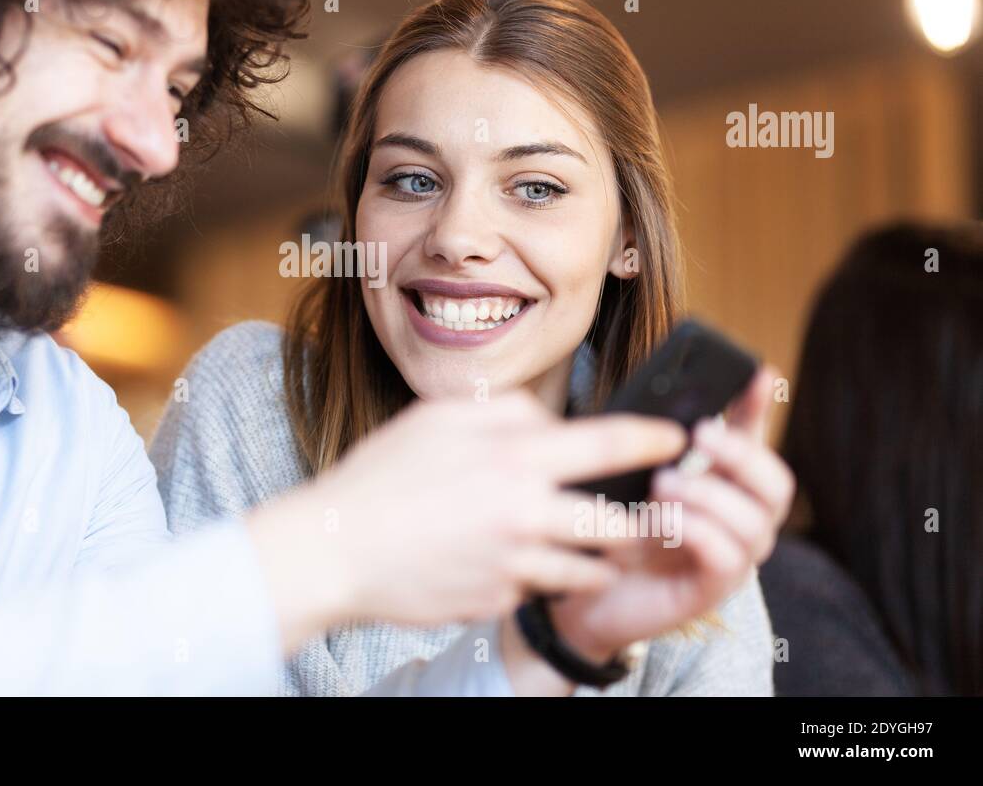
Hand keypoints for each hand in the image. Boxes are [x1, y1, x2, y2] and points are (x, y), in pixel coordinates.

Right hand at [246, 390, 685, 652]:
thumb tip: (548, 419)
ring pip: (591, 567)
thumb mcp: (438, 419)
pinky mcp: (499, 600)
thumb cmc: (383, 476)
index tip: (677, 436)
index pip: (609, 446)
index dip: (654, 440)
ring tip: (586, 542)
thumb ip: (504, 412)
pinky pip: (541, 587)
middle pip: (620, 522)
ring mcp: (514, 563)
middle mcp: (525, 512)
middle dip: (642, 519)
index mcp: (514, 458)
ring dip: (598, 555)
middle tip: (646, 511)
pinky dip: (541, 575)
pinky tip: (516, 561)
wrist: (335, 550)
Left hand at [548, 366, 795, 663]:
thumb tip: (656, 400)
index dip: (759, 406)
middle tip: (700, 438)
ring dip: (709, 495)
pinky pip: (729, 559)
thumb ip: (648, 445)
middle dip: (742, 454)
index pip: (754, 439)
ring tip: (662, 485)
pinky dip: (698, 532)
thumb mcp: (626, 474)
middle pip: (777, 483)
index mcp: (720, 482)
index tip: (758, 372)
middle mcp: (738, 518)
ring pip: (755, 521)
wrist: (582, 588)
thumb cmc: (609, 524)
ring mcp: (732, 556)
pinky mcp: (712, 590)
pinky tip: (663, 522)